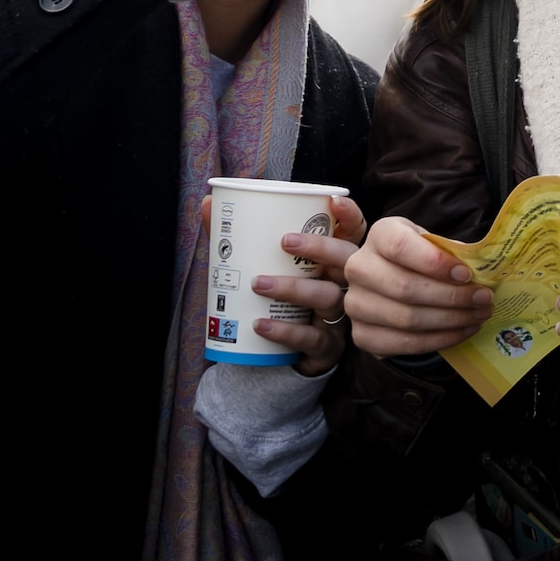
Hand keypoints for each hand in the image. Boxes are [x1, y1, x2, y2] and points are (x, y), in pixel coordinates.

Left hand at [201, 194, 366, 376]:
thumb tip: (206, 204)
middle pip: (347, 260)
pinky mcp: (327, 347)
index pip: (353, 234)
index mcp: (333, 262)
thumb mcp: (263, 269)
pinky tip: (260, 324)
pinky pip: (311, 337)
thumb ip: (237, 239)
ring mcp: (339, 317)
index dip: (350, 216)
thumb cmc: (277, 303)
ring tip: (258, 284)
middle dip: (321, 247)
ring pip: (328, 297)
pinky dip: (285, 330)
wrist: (281, 359)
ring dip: (293, 288)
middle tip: (284, 241)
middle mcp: (344, 286)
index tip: (333, 201)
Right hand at [343, 216, 492, 357]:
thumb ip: (452, 252)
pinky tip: (462, 332)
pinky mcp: (361, 335)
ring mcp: (355, 304)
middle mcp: (359, 268)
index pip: (400, 247)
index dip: (435, 262)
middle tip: (484, 300)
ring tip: (478, 316)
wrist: (392, 281)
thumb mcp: (433, 244)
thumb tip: (482, 268)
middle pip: (405, 287)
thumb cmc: (419, 258)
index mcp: (380, 235)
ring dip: (450, 321)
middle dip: (452, 297)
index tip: (466, 274)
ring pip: (406, 318)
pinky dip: (439, 340)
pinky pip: (403, 343)